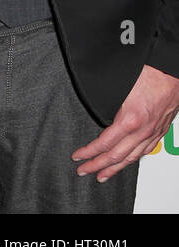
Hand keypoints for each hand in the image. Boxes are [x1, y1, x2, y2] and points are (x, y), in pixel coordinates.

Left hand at [72, 64, 178, 180]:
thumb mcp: (119, 87)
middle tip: (83, 171)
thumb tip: (89, 107)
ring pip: (133, 157)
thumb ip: (105, 102)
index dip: (89, 152)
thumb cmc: (147, 73)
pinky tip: (127, 162)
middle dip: (98, 165)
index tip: (78, 157)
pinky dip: (133, 159)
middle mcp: (143, 130)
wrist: (171, 70)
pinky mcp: (161, 129)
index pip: (104, 143)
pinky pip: (146, 150)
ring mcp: (153, 132)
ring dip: (116, 168)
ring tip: (103, 175)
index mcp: (130, 119)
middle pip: (117, 156)